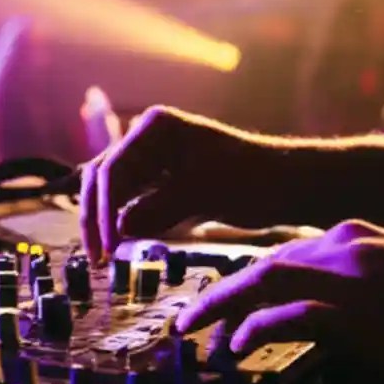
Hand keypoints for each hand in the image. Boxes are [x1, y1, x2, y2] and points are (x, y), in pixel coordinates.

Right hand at [79, 105, 262, 262]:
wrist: (287, 185)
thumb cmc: (253, 179)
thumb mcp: (203, 191)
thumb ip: (158, 208)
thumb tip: (119, 229)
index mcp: (154, 127)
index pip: (112, 170)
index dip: (104, 210)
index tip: (108, 247)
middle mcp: (147, 139)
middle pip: (102, 177)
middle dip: (96, 215)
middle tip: (96, 255)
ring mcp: (153, 160)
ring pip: (112, 191)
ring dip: (105, 220)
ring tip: (103, 255)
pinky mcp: (162, 182)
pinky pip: (130, 201)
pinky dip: (122, 223)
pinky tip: (119, 245)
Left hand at [175, 219, 383, 383]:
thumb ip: (370, 303)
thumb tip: (335, 351)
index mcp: (361, 237)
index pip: (285, 253)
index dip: (246, 279)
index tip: (219, 301)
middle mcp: (351, 245)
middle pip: (263, 263)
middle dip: (220, 292)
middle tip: (187, 320)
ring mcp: (357, 275)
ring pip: (266, 281)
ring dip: (222, 308)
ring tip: (192, 334)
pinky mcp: (367, 312)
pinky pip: (295, 317)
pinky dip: (260, 330)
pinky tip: (240, 348)